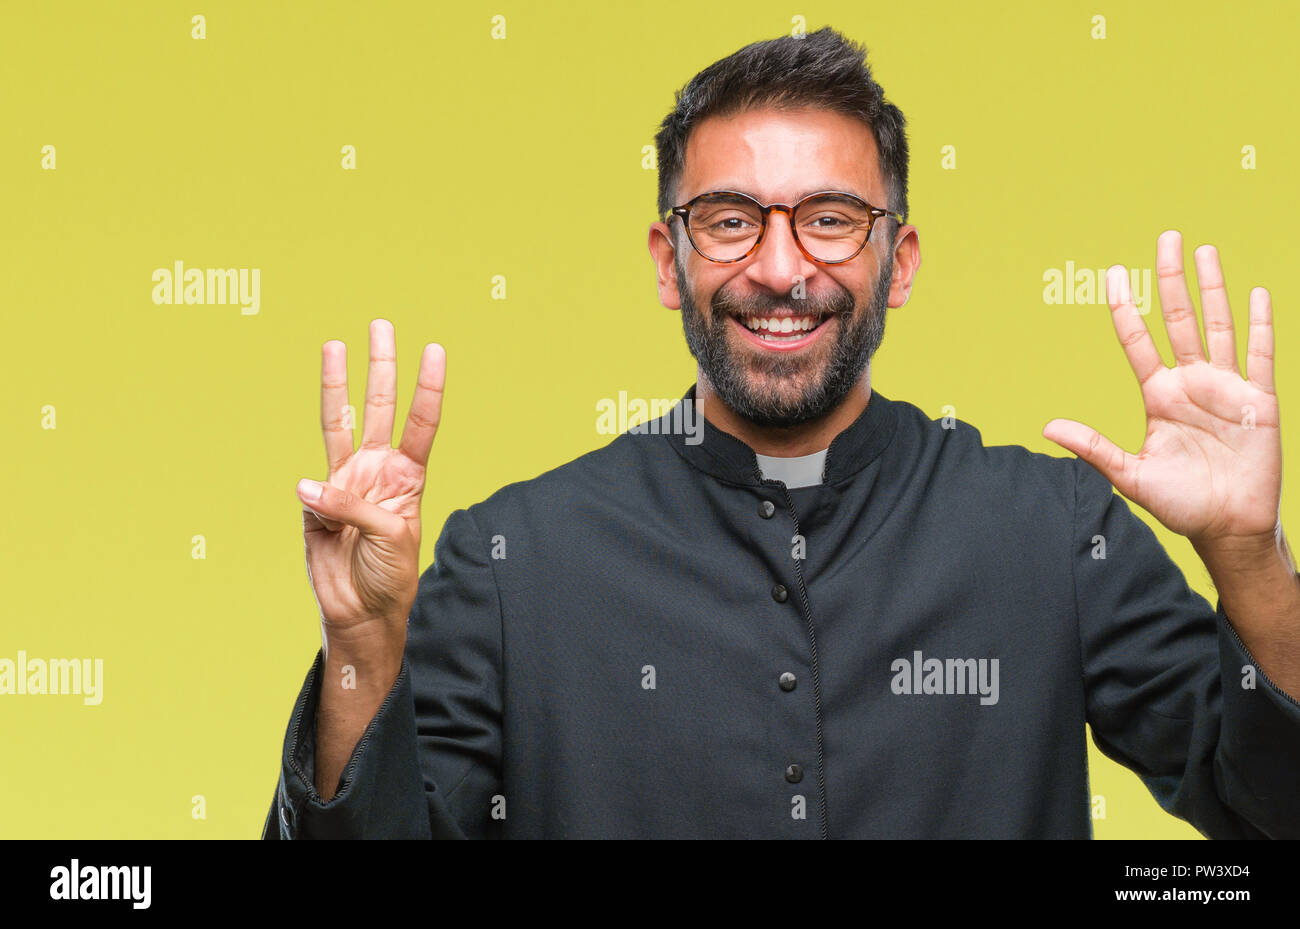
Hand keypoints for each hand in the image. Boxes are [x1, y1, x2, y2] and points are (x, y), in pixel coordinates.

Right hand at [297, 319, 445, 653]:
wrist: (362, 610)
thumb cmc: (391, 573)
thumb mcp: (391, 537)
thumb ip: (352, 506)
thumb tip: (307, 487)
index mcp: (409, 475)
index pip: (421, 422)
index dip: (427, 387)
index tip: (434, 349)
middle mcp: (379, 469)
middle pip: (382, 406)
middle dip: (382, 366)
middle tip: (381, 325)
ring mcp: (346, 480)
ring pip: (341, 421)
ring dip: (339, 383)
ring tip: (336, 343)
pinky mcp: (317, 501)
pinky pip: (312, 483)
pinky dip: (313, 490)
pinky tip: (316, 501)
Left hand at [1043, 230, 1280, 548]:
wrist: (1227, 526)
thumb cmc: (1179, 503)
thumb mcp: (1130, 474)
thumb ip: (1093, 447)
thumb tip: (1046, 427)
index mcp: (1159, 397)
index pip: (1138, 343)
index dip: (1125, 310)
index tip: (1111, 276)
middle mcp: (1191, 384)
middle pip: (1178, 319)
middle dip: (1171, 279)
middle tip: (1166, 238)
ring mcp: (1226, 388)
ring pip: (1218, 326)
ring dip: (1213, 288)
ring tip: (1204, 251)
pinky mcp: (1259, 400)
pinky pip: (1260, 355)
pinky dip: (1259, 325)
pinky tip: (1256, 294)